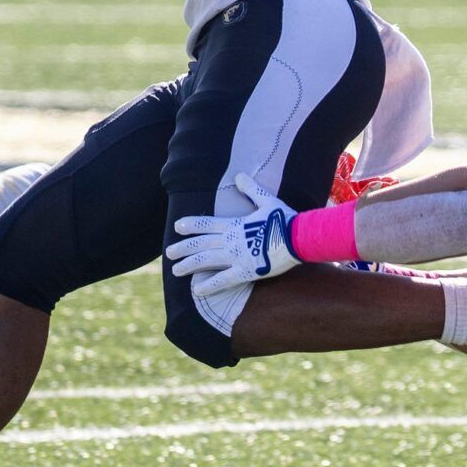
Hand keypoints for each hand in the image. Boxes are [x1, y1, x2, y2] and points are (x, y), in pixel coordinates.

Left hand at [166, 174, 303, 298]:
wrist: (298, 237)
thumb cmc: (285, 219)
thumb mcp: (267, 201)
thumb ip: (251, 190)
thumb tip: (239, 176)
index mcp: (234, 224)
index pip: (206, 224)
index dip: (191, 225)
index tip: (178, 226)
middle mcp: (230, 240)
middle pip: (200, 244)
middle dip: (183, 248)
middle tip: (168, 253)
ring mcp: (236, 256)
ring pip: (206, 261)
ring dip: (189, 265)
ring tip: (175, 270)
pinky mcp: (245, 271)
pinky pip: (222, 280)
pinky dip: (209, 285)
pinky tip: (196, 291)